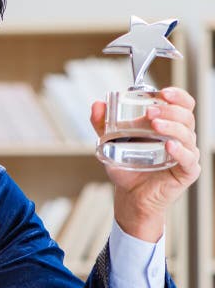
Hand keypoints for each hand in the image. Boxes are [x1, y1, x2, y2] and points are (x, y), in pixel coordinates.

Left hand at [90, 87, 199, 241]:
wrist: (130, 195)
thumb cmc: (128, 167)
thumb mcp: (111, 143)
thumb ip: (103, 124)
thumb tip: (97, 105)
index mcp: (169, 126)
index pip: (182, 105)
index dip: (177, 96)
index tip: (162, 92)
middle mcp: (181, 137)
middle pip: (186, 116)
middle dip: (169, 110)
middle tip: (150, 112)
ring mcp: (186, 154)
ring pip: (187, 135)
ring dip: (172, 127)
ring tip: (155, 125)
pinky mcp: (187, 171)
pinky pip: (189, 158)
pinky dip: (180, 151)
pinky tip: (169, 146)